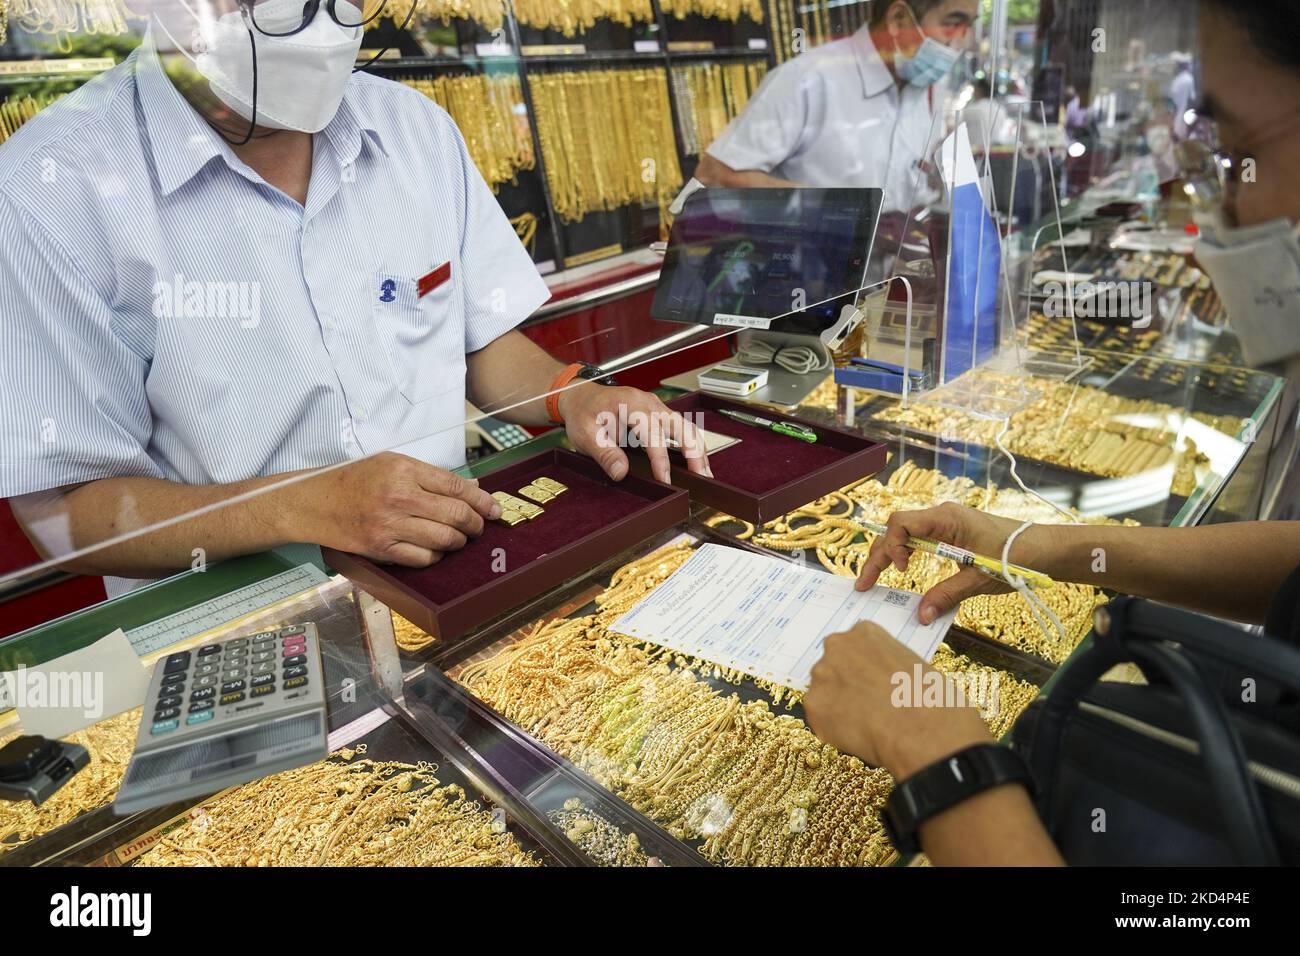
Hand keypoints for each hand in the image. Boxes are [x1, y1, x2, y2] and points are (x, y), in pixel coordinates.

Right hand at [295, 452, 499, 566]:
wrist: (314, 501)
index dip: (483, 501)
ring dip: (458, 542)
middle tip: (478, 527)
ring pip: (444, 540)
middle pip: (456, 515)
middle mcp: (398, 497)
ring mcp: (389, 525)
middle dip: (475, 524)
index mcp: (404, 470)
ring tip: (457, 538)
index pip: (457, 487)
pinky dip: (436, 557)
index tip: (494, 509)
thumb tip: (471, 490)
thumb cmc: (354, 479)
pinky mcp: (381, 549)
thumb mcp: (392, 463)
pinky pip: (423, 559)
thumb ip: (430, 476)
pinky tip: (434, 549)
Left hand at [558, 383, 712, 483]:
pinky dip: (692, 445)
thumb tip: (621, 472)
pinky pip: (682, 428)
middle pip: (681, 426)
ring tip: (704, 475)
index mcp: (631, 404)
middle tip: (700, 478)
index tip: (664, 479)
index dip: (660, 458)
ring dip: (698, 450)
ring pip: (687, 427)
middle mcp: (649, 403)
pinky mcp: (660, 415)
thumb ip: (604, 453)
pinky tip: (697, 463)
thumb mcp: (585, 433)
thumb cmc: (584, 412)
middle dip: (694, 452)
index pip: (653, 432)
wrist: (582, 397)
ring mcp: (657, 408)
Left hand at [804, 621, 990, 778]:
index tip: (869, 685)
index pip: (851, 649)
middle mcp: (836, 646)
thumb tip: (876, 680)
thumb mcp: (909, 663)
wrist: (920, 725)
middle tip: (865, 706)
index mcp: (863, 631)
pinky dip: (835, 730)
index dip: (860, 671)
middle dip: (844, 686)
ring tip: (866, 722)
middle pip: (831, 668)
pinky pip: (821, 720)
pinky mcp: (814, 705)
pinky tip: (859, 733)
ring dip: (838, 707)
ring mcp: (821, 674)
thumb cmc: (927, 696)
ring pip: (824, 694)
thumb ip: (882, 664)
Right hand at [856, 502, 1053, 623]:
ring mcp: (946, 522)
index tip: (901, 570)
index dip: (892, 546)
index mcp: (947, 519)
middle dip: (879, 555)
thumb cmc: (1016, 557)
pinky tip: (903, 569)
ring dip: (890, 553)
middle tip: (865, 583)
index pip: (902, 523)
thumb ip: (946, 596)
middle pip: (897, 528)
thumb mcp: (978, 580)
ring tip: (875, 578)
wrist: (1044, 549)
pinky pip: (920, 537)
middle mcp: (942, 515)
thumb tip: (920, 616)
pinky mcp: (952, 531)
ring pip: (905, 532)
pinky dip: (907, 552)